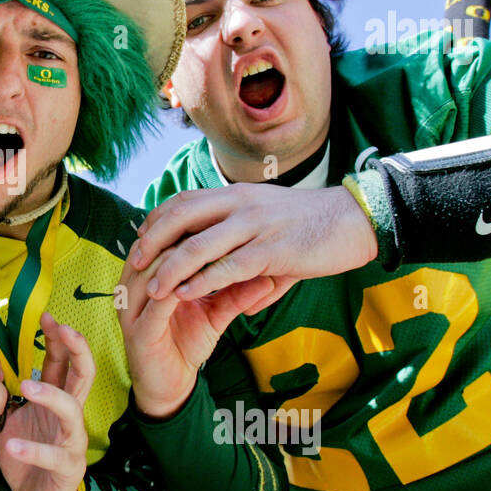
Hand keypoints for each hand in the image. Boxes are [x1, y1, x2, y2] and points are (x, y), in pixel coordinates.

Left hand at [0, 313, 92, 490]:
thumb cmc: (25, 454)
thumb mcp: (11, 418)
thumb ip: (4, 395)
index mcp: (56, 400)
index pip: (64, 362)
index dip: (59, 338)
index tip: (46, 317)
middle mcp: (70, 416)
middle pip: (84, 376)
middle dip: (77, 350)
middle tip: (62, 329)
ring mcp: (72, 441)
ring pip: (72, 412)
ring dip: (51, 396)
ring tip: (27, 386)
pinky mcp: (68, 468)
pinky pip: (54, 456)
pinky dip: (33, 449)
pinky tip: (13, 444)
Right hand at [120, 232, 276, 417]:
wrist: (169, 387)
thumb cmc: (185, 344)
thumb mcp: (215, 314)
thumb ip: (235, 293)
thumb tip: (269, 275)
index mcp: (146, 275)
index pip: (163, 238)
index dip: (191, 226)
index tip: (225, 217)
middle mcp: (133, 287)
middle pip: (154, 247)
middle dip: (185, 236)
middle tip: (220, 226)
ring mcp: (131, 308)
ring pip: (153, 271)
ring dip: (181, 260)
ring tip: (214, 250)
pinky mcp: (137, 332)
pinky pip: (157, 305)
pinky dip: (178, 291)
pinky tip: (201, 284)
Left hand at [128, 184, 377, 311]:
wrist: (355, 220)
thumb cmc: (311, 226)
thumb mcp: (270, 227)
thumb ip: (246, 254)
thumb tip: (240, 294)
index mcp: (234, 195)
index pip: (182, 202)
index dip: (157, 221)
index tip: (140, 241)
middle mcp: (239, 205)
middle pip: (181, 217)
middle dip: (154, 241)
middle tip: (135, 262)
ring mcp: (254, 226)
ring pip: (199, 245)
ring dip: (172, 269)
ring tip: (153, 289)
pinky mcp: (272, 250)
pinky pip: (228, 267)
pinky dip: (203, 282)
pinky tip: (186, 295)